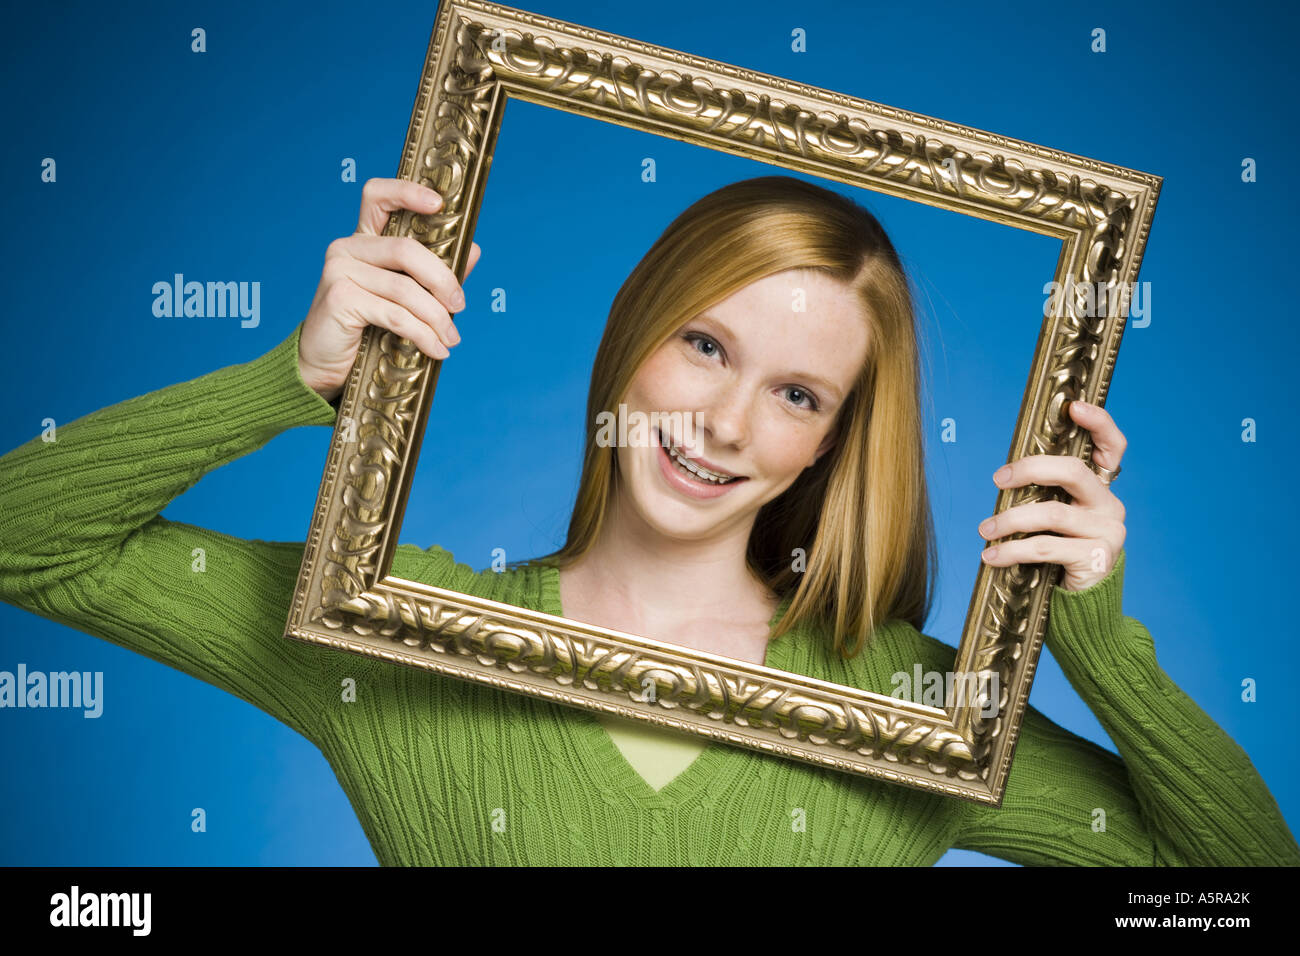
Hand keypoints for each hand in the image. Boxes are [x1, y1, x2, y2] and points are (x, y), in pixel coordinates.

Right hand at [297, 177, 482, 402]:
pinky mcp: (340, 298)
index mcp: (363, 240)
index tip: (440, 204)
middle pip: (406, 249)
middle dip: (443, 279)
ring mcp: (339, 270)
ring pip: (405, 288)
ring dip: (436, 318)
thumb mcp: (404, 298)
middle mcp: (347, 248)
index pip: (378, 196)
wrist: (325, 366)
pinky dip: (422, 334)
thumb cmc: (365, 329)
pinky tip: (437, 350)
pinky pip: (394, 314)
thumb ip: (434, 273)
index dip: (408, 192)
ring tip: (451, 338)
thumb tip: (474, 250)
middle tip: (460, 305)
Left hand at [977, 400, 1126, 591]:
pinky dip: (1011, 551)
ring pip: (1051, 513)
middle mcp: (1110, 505)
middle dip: (1030, 469)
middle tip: (998, 479)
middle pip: (1072, 471)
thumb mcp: (1057, 519)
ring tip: (984, 530)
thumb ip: (1046, 495)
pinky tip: (990, 557)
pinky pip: (1044, 548)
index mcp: (1101, 489)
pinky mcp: (1095, 559)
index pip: (1112, 447)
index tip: (1074, 406)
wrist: (1085, 605)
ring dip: (1009, 521)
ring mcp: (1107, 532)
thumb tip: (1005, 475)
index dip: (1099, 423)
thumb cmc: (1062, 553)